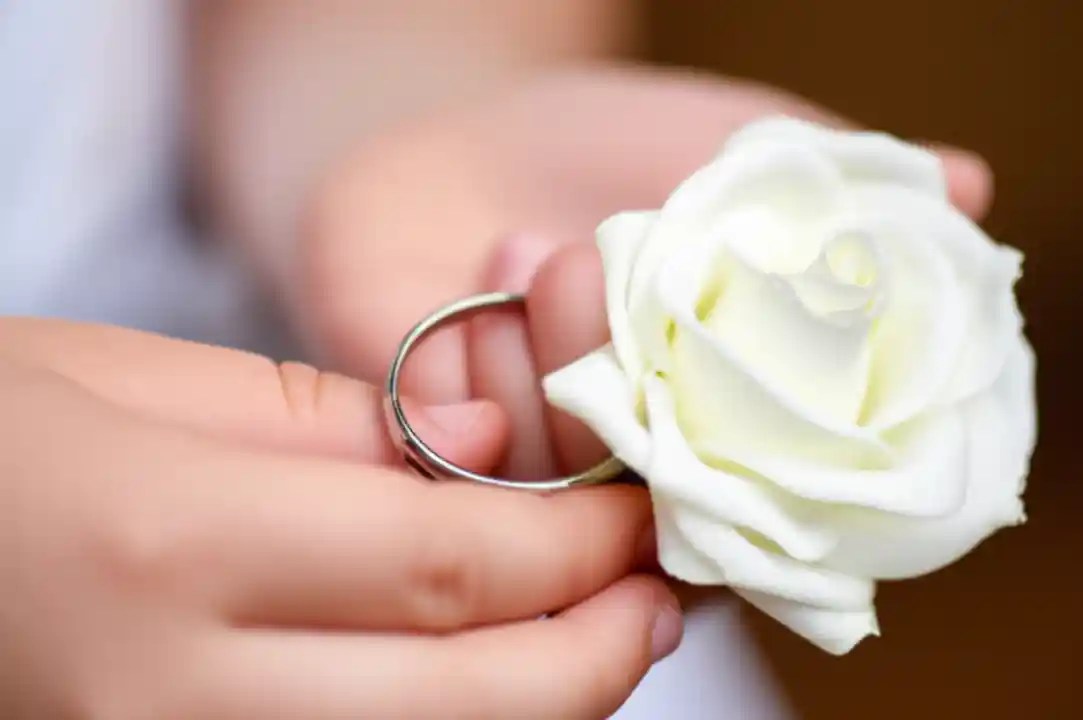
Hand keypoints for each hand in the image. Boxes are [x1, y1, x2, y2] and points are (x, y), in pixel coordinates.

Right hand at [0, 319, 677, 719]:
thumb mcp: (144, 385)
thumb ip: (334, 428)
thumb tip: (492, 453)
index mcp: (173, 545)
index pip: (451, 562)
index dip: (578, 541)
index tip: (635, 508)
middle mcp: (174, 694)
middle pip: (473, 698)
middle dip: (600, 649)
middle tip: (657, 595)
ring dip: (546, 707)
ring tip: (601, 641)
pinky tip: (485, 684)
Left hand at [297, 65, 995, 476]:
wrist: (470, 125)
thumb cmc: (613, 150)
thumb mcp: (737, 153)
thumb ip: (840, 191)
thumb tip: (969, 189)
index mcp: (728, 428)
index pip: (774, 503)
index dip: (771, 450)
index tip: (758, 371)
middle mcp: (636, 479)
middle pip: (663, 510)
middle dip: (639, 373)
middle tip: (601, 259)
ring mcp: (532, 482)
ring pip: (564, 493)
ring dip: (559, 349)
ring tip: (540, 250)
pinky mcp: (435, 463)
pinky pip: (461, 466)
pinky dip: (479, 361)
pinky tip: (484, 277)